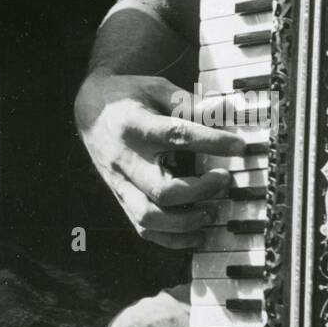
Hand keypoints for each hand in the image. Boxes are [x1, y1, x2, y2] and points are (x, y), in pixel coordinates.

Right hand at [75, 68, 244, 247]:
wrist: (89, 110)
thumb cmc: (127, 97)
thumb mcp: (155, 87)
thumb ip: (188, 102)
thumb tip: (226, 111)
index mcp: (133, 125)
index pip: (175, 136)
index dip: (211, 142)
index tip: (238, 146)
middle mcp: (125, 159)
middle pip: (162, 189)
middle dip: (201, 190)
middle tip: (225, 179)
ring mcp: (120, 183)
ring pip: (150, 217)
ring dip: (187, 221)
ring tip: (212, 210)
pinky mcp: (121, 198)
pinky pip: (144, 229)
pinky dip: (173, 239)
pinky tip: (197, 232)